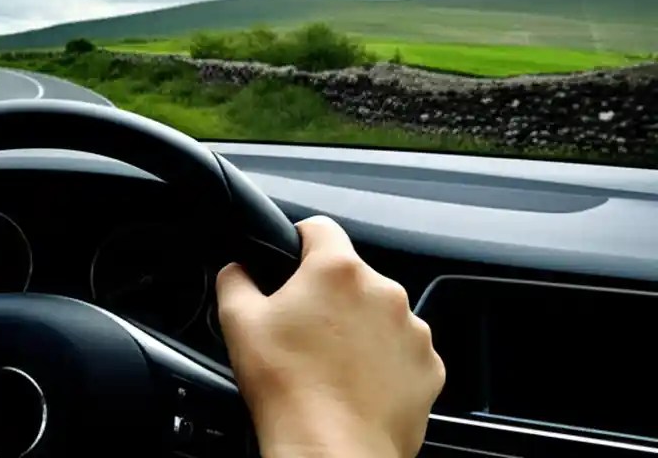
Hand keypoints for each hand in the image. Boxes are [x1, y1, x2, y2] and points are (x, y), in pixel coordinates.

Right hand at [216, 216, 444, 457]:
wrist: (330, 450)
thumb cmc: (287, 388)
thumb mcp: (238, 321)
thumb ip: (235, 278)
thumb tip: (238, 270)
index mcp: (337, 270)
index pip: (319, 228)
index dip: (299, 244)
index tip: (290, 266)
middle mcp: (384, 292)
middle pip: (350, 276)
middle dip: (327, 297)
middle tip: (302, 332)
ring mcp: (413, 331)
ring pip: (379, 314)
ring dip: (358, 329)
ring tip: (329, 365)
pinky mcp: (429, 368)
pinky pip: (402, 352)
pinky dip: (383, 362)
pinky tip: (355, 384)